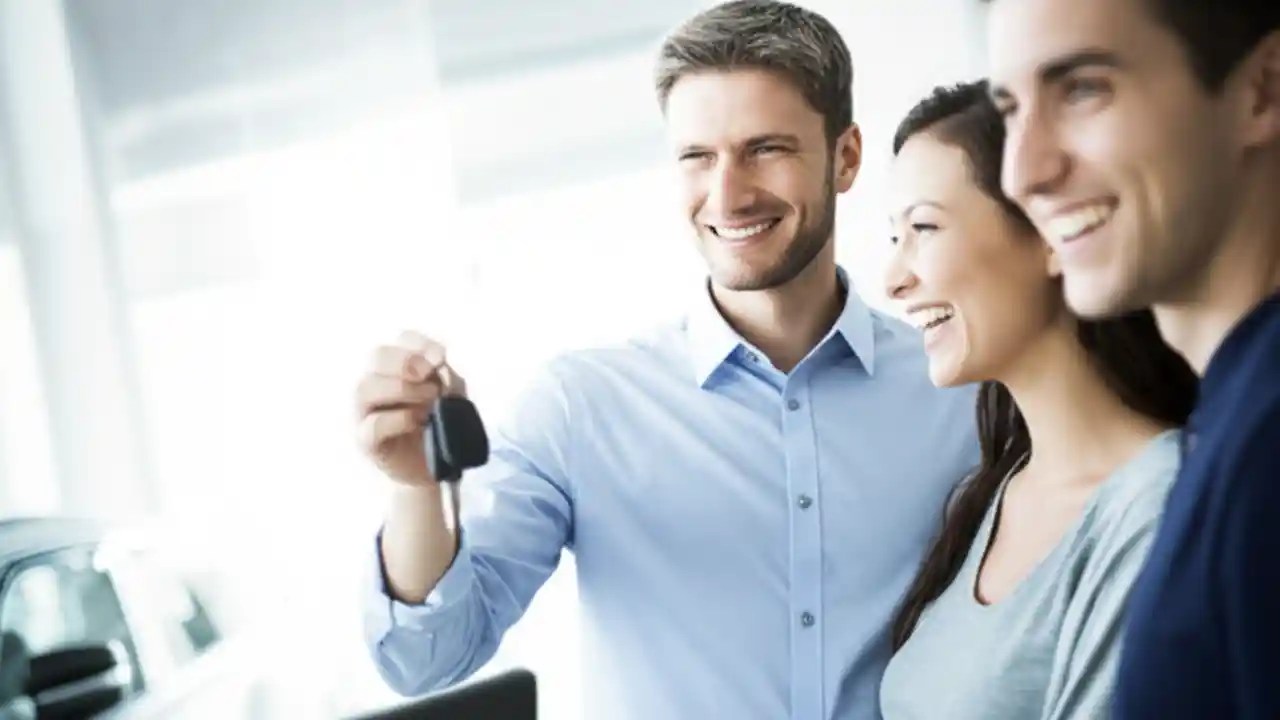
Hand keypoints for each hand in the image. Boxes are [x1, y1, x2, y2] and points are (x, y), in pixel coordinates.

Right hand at [356, 331, 467, 484]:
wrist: (435, 466)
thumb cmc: (440, 425)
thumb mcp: (452, 396)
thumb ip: (446, 378)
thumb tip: (438, 367)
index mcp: (397, 368)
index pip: (401, 341)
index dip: (420, 344)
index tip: (441, 357)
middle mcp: (376, 384)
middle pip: (377, 357)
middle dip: (405, 361)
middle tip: (429, 374)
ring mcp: (365, 412)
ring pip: (366, 387)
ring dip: (402, 388)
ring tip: (430, 398)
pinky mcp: (366, 440)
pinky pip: (373, 424)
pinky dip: (398, 418)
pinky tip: (418, 420)